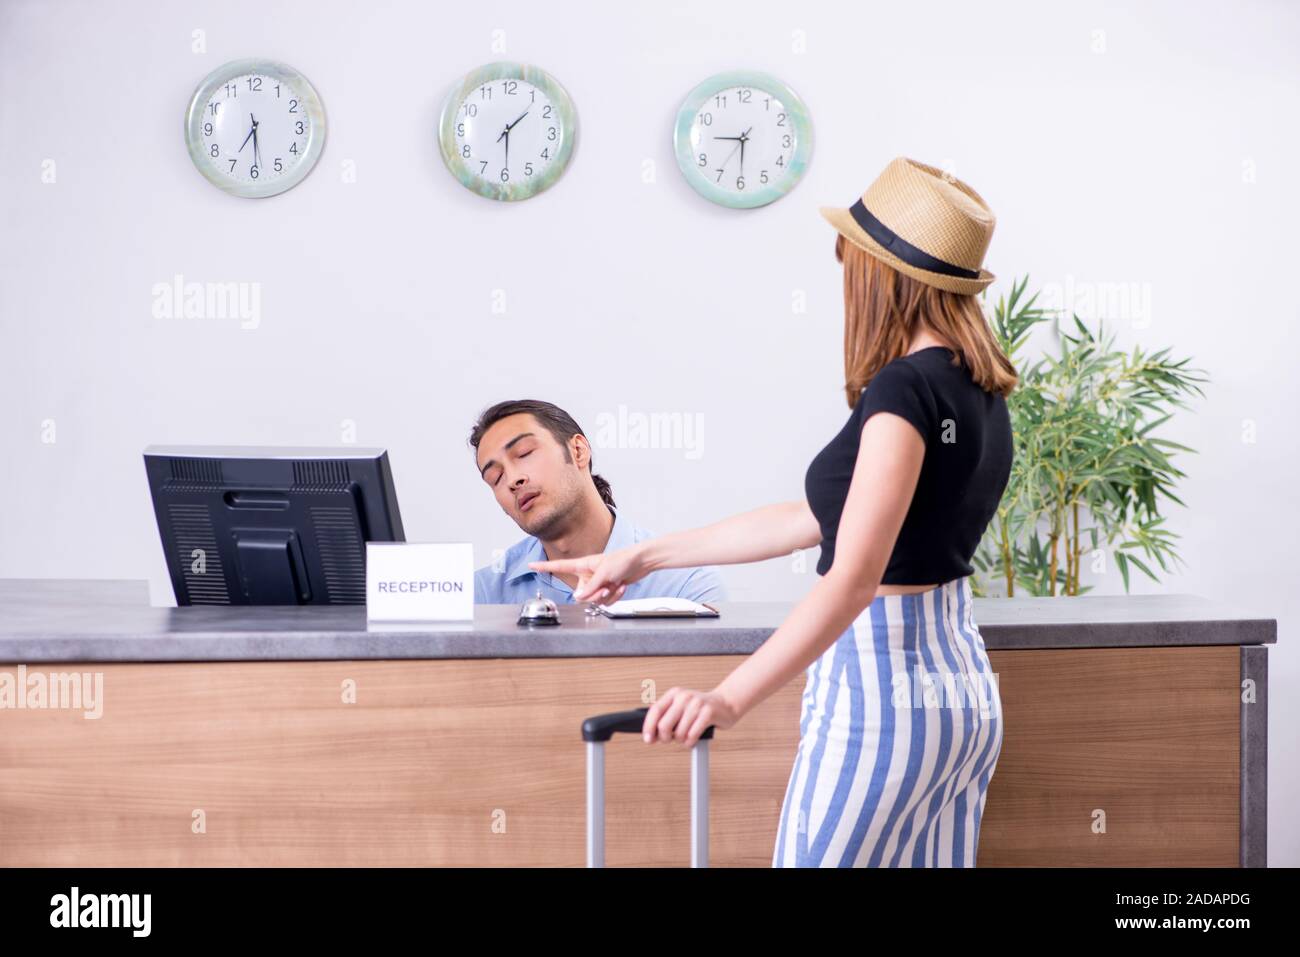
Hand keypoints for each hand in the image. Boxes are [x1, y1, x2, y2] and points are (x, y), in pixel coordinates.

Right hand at [528, 543, 648, 602]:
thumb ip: (590, 587)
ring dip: (607, 595)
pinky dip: (615, 596)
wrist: (641, 562)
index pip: (559, 566)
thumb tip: (578, 597)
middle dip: (594, 595)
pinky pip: (605, 601)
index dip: (544, 566)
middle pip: (580, 594)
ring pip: (594, 600)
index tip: (531, 565)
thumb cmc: (623, 560)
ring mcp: (597, 583)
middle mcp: (588, 575)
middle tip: (605, 587)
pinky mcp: (607, 589)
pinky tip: (621, 586)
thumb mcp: (604, 574)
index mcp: (583, 565)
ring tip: (615, 584)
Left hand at [643, 687, 739, 746]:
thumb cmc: (699, 710)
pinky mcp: (708, 713)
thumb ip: (666, 718)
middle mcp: (684, 697)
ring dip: (681, 741)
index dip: (648, 727)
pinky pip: (692, 736)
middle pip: (664, 725)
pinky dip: (690, 742)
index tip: (648, 740)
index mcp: (674, 694)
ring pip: (679, 734)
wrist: (726, 704)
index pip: (655, 710)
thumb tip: (650, 735)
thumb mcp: (680, 707)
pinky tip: (693, 739)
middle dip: (664, 738)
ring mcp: (697, 704)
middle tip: (669, 740)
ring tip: (686, 737)